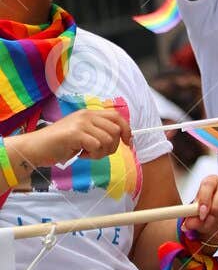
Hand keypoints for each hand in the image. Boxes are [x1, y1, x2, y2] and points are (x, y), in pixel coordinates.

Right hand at [14, 107, 130, 174]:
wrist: (37, 147)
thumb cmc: (60, 144)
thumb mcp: (83, 133)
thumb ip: (99, 132)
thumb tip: (123, 138)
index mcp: (89, 113)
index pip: (117, 117)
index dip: (126, 130)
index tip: (127, 143)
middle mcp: (86, 115)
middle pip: (116, 130)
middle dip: (112, 147)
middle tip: (98, 153)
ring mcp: (81, 123)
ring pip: (108, 140)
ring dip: (101, 153)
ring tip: (87, 153)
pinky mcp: (75, 133)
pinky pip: (96, 146)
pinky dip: (92, 155)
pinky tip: (81, 154)